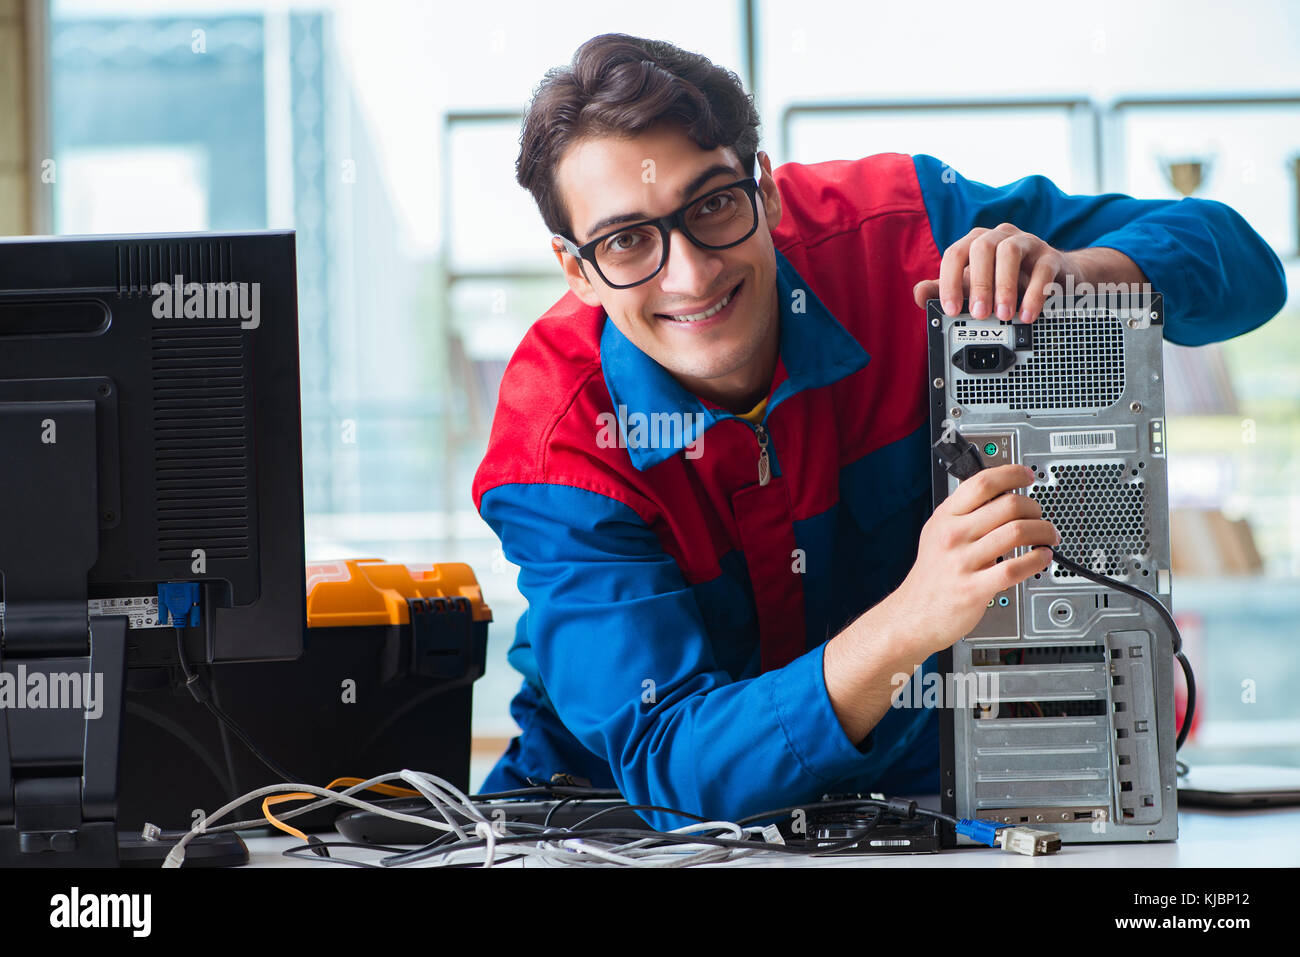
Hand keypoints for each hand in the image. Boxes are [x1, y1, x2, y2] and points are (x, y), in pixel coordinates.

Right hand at [886, 464, 1059, 656]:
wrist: (913, 614)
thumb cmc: (930, 577)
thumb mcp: (937, 534)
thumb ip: (964, 514)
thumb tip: (1002, 496)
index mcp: (945, 517)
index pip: (982, 483)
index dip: (1011, 474)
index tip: (1027, 477)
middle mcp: (953, 535)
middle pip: (1008, 505)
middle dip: (1035, 508)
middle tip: (1040, 517)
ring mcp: (963, 562)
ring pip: (1017, 532)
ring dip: (1043, 532)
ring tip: (1048, 537)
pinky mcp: (974, 588)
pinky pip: (1015, 568)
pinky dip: (1037, 560)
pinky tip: (1041, 558)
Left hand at [911, 223, 1075, 321]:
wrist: (1048, 278)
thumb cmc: (1004, 281)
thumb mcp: (971, 287)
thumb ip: (943, 290)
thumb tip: (918, 294)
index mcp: (975, 243)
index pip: (955, 254)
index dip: (949, 282)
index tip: (951, 310)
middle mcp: (999, 237)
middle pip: (982, 248)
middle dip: (979, 284)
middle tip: (979, 314)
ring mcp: (1026, 242)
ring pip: (1010, 251)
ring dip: (1005, 285)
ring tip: (1004, 314)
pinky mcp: (1050, 256)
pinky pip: (1042, 268)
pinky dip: (1034, 293)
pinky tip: (1027, 313)